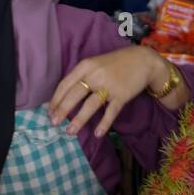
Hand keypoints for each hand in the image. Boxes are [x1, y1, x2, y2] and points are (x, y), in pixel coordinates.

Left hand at [49, 47, 169, 139]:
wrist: (143, 61)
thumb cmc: (115, 63)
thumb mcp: (95, 64)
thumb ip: (81, 77)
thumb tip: (64, 96)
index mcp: (85, 66)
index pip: (65, 84)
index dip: (56, 99)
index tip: (49, 111)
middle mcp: (95, 75)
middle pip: (74, 94)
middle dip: (62, 110)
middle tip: (53, 123)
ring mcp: (109, 86)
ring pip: (90, 105)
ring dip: (79, 120)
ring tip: (69, 132)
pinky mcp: (122, 95)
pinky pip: (111, 112)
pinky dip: (104, 123)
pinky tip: (98, 134)